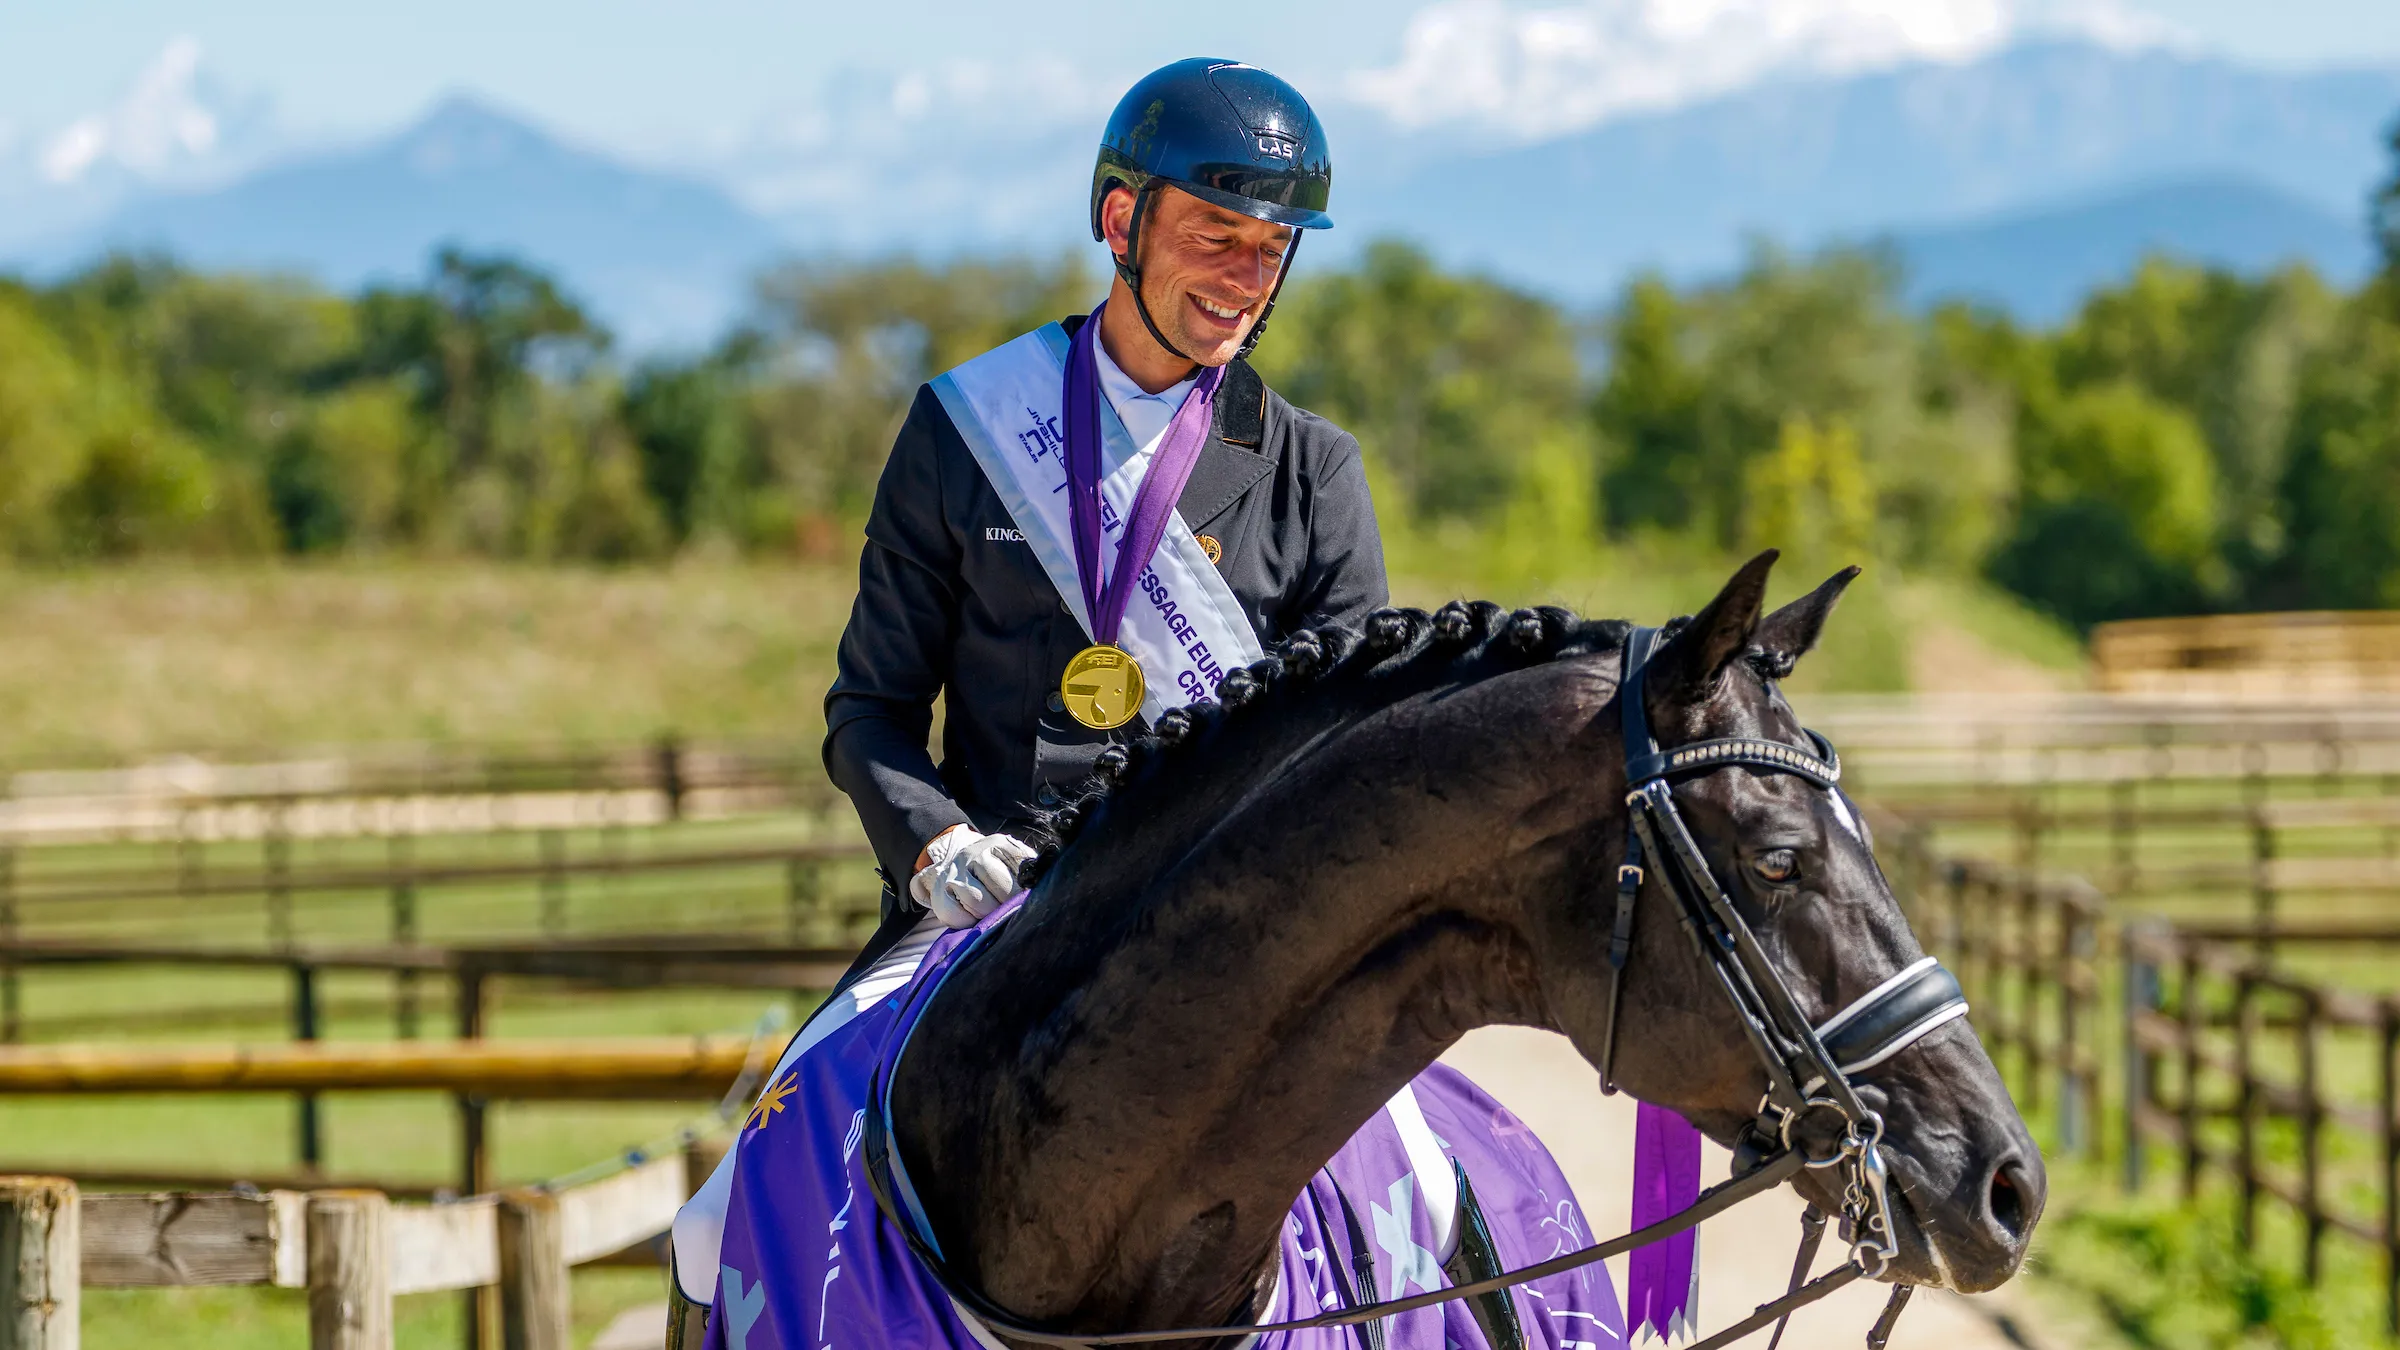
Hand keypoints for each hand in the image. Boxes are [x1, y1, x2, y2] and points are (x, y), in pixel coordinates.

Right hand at [909, 826, 1036, 928]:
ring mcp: (955, 872)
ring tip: (991, 914)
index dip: (1027, 891)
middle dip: (1009, 905)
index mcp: (999, 844)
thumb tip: (1042, 890)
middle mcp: (974, 854)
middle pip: (1003, 888)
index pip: (1022, 868)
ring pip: (979, 902)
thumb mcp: (1013, 863)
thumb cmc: (995, 870)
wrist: (957, 864)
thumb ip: (1029, 873)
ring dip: (989, 915)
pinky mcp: (939, 892)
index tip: (1027, 900)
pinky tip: (973, 918)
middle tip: (1010, 911)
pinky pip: (955, 914)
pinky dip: (967, 922)